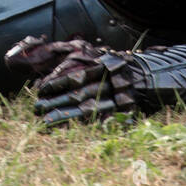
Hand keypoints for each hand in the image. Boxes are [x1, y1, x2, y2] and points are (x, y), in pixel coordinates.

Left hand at [6, 36, 140, 126]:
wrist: (150, 76)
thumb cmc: (118, 65)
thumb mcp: (101, 56)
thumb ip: (78, 59)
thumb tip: (53, 73)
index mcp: (105, 66)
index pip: (77, 76)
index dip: (57, 84)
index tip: (40, 90)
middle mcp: (111, 83)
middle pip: (79, 95)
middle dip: (56, 102)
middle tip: (36, 109)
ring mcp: (119, 100)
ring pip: (88, 110)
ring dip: (65, 116)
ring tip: (45, 122)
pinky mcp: (125, 113)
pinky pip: (101, 121)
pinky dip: (83, 125)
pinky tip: (66, 130)